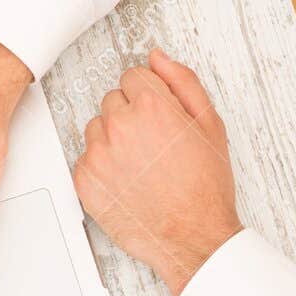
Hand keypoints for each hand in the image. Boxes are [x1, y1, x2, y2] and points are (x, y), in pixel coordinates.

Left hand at [72, 49, 242, 295]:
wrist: (193, 237)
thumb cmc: (204, 187)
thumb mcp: (210, 125)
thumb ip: (182, 82)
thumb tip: (159, 58)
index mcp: (151, 106)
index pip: (134, 77)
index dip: (150, 98)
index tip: (159, 118)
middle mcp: (120, 125)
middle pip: (113, 101)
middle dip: (131, 117)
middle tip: (155, 147)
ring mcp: (99, 154)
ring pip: (97, 128)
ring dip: (114, 140)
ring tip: (142, 166)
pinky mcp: (85, 180)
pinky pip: (87, 158)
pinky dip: (103, 168)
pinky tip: (128, 182)